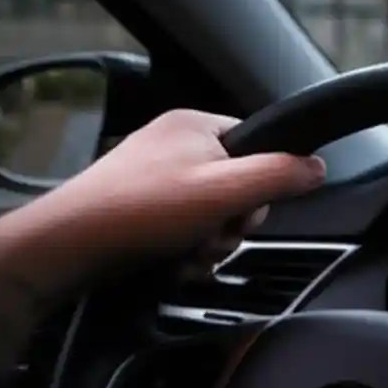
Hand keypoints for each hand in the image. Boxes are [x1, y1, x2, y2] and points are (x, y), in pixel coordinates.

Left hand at [0, 109, 324, 286]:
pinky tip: (173, 262)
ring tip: (187, 254)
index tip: (245, 210)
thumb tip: (318, 167)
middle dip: (231, 224)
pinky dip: (185, 251)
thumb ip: (280, 175)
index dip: (262, 185)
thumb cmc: (144, 211)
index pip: (258, 148)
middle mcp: (173, 145)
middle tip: (212, 238)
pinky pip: (183, 228)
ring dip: (209, 243)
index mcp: (195, 125)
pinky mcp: (137, 208)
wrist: (69, 247)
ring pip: (210, 214)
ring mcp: (152, 177)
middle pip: (236, 187)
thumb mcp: (227, 190)